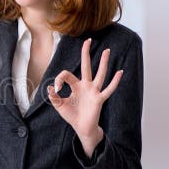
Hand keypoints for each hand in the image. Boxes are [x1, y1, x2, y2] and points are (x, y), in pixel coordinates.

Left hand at [47, 38, 122, 157]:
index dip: (59, 79)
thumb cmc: (72, 115)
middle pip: (86, 66)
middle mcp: (86, 85)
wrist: (82, 128)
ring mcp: (94, 91)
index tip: (55, 89)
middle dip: (86, 53)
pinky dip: (115, 81)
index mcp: (75, 86)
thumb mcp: (59, 106)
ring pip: (100, 74)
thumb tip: (49, 87)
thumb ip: (54, 97)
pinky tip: (120, 72)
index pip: (67, 75)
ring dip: (103, 62)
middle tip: (88, 40)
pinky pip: (108, 89)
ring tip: (107, 50)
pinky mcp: (99, 99)